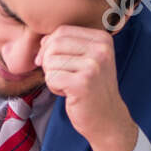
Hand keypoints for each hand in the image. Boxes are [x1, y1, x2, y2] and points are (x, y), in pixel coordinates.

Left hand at [36, 26, 137, 150]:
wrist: (108, 120)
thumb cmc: (93, 89)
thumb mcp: (86, 60)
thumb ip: (66, 45)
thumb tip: (42, 39)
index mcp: (102, 39)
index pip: (62, 31)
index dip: (50, 46)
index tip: (56, 64)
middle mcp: (101, 49)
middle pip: (54, 44)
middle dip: (49, 61)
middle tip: (61, 77)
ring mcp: (93, 66)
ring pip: (50, 60)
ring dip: (52, 76)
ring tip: (68, 85)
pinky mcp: (83, 83)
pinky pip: (51, 77)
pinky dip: (54, 87)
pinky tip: (68, 94)